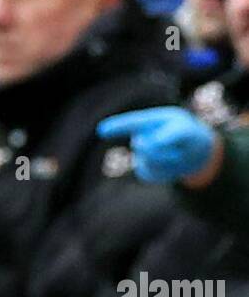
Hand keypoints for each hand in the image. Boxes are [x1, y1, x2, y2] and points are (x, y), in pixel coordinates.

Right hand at [97, 107, 218, 183]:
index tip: (101, 131)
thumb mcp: (185, 130)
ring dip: (168, 162)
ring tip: (177, 155)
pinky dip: (165, 173)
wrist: (196, 152)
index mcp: (147, 121)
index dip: (115, 126)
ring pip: (148, 162)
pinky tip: (171, 167)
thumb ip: (167, 135)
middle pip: (144, 147)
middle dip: (164, 151)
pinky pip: (150, 175)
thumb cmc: (189, 134)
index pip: (129, 124)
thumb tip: (146, 145)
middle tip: (180, 149)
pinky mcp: (145, 170)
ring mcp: (141, 154)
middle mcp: (140, 136)